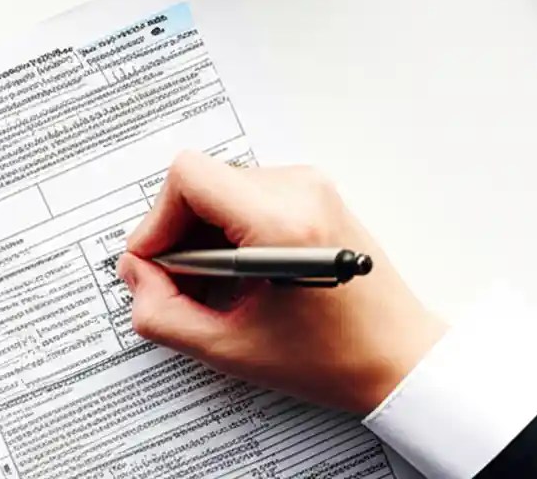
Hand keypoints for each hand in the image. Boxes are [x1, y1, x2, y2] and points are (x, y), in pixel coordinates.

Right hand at [117, 152, 445, 413]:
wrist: (400, 359)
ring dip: (203, 234)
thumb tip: (136, 274)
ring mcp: (311, 187)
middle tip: (185, 285)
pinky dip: (227, 229)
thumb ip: (163, 314)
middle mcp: (300, 190)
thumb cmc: (333, 359)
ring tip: (218, 285)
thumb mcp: (230, 350)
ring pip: (219, 187)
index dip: (157, 221)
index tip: (157, 263)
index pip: (188, 177)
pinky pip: (245, 193)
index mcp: (282, 223)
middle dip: (179, 234)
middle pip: (200, 182)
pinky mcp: (314, 193)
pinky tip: (239, 274)